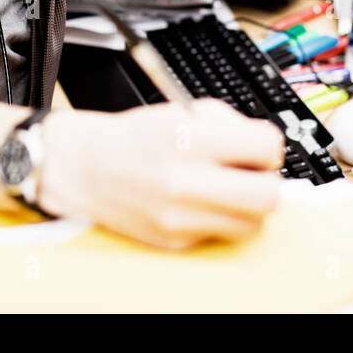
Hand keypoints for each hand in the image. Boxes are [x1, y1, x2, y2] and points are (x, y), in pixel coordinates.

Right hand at [40, 100, 284, 249]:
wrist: (84, 168)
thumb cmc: (135, 138)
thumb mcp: (182, 111)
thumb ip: (229, 125)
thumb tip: (268, 148)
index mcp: (187, 139)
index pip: (266, 148)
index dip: (268, 146)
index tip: (260, 147)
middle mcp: (183, 182)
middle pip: (267, 196)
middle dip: (268, 182)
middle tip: (254, 174)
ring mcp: (179, 218)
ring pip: (252, 225)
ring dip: (249, 207)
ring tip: (229, 190)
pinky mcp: (174, 241)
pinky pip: (221, 235)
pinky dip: (220, 219)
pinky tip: (201, 202)